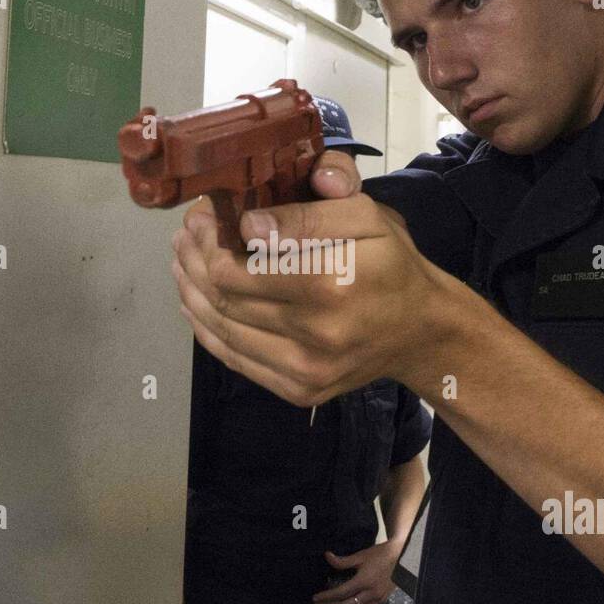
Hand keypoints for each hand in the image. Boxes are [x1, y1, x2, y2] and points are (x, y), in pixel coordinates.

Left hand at [171, 151, 447, 405]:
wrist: (420, 331)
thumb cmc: (391, 265)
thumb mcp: (367, 217)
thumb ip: (311, 213)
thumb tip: (251, 224)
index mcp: (331, 285)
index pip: (237, 271)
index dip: (208, 244)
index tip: (201, 218)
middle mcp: (315, 335)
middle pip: (224, 299)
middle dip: (196, 262)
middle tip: (185, 235)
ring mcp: (304, 371)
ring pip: (222, 329)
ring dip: (193, 292)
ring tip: (183, 262)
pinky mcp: (298, 391)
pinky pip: (236, 359)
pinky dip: (208, 329)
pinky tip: (197, 301)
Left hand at [311, 542, 401, 603]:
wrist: (402, 558)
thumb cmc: (380, 555)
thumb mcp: (361, 555)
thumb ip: (343, 561)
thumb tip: (327, 556)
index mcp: (364, 581)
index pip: (341, 593)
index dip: (326, 597)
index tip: (315, 598)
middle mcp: (371, 593)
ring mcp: (377, 600)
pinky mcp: (381, 602)